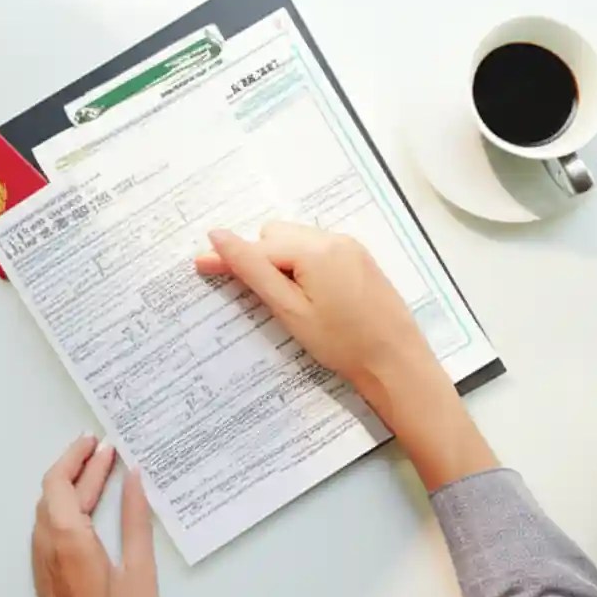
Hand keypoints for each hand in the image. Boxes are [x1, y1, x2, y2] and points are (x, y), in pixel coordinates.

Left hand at [32, 435, 157, 596]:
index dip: (75, 455)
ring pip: (50, 510)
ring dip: (72, 487)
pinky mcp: (46, 575)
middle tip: (103, 451)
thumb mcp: (138, 569)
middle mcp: (48, 546)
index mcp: (68, 538)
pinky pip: (50, 528)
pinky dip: (67, 508)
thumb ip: (135, 519)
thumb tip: (135, 481)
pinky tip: (88, 508)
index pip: (60, 480)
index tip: (95, 442)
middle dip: (78, 466)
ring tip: (100, 473)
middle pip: (54, 492)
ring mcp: (43, 562)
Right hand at [197, 222, 496, 490]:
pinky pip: (318, 249)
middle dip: (261, 259)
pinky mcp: (360, 258)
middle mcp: (333, 238)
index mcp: (314, 249)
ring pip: (296, 240)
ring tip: (289, 301)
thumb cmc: (341, 343)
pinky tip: (311, 296)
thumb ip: (252, 271)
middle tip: (261, 297)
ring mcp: (350, 246)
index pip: (258, 247)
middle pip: (276, 235)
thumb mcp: (289, 310)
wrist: (396, 361)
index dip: (230, 259)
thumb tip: (218, 237)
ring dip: (282, 262)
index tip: (200, 265)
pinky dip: (304, 265)